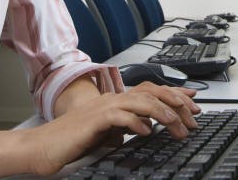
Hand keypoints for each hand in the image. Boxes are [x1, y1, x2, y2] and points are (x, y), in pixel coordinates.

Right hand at [22, 84, 199, 175]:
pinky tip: (146, 131)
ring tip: (177, 125)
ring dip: (163, 113)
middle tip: (194, 115)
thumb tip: (146, 127)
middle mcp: (111, 99)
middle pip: (151, 92)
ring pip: (140, 101)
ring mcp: (103, 108)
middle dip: (176, 102)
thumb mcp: (107, 133)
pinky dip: (136, 122)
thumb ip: (125, 127)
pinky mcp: (94, 120)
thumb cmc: (72, 141)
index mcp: (115, 101)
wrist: (43, 147)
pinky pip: (120, 116)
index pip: (150, 91)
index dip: (174, 94)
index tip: (194, 100)